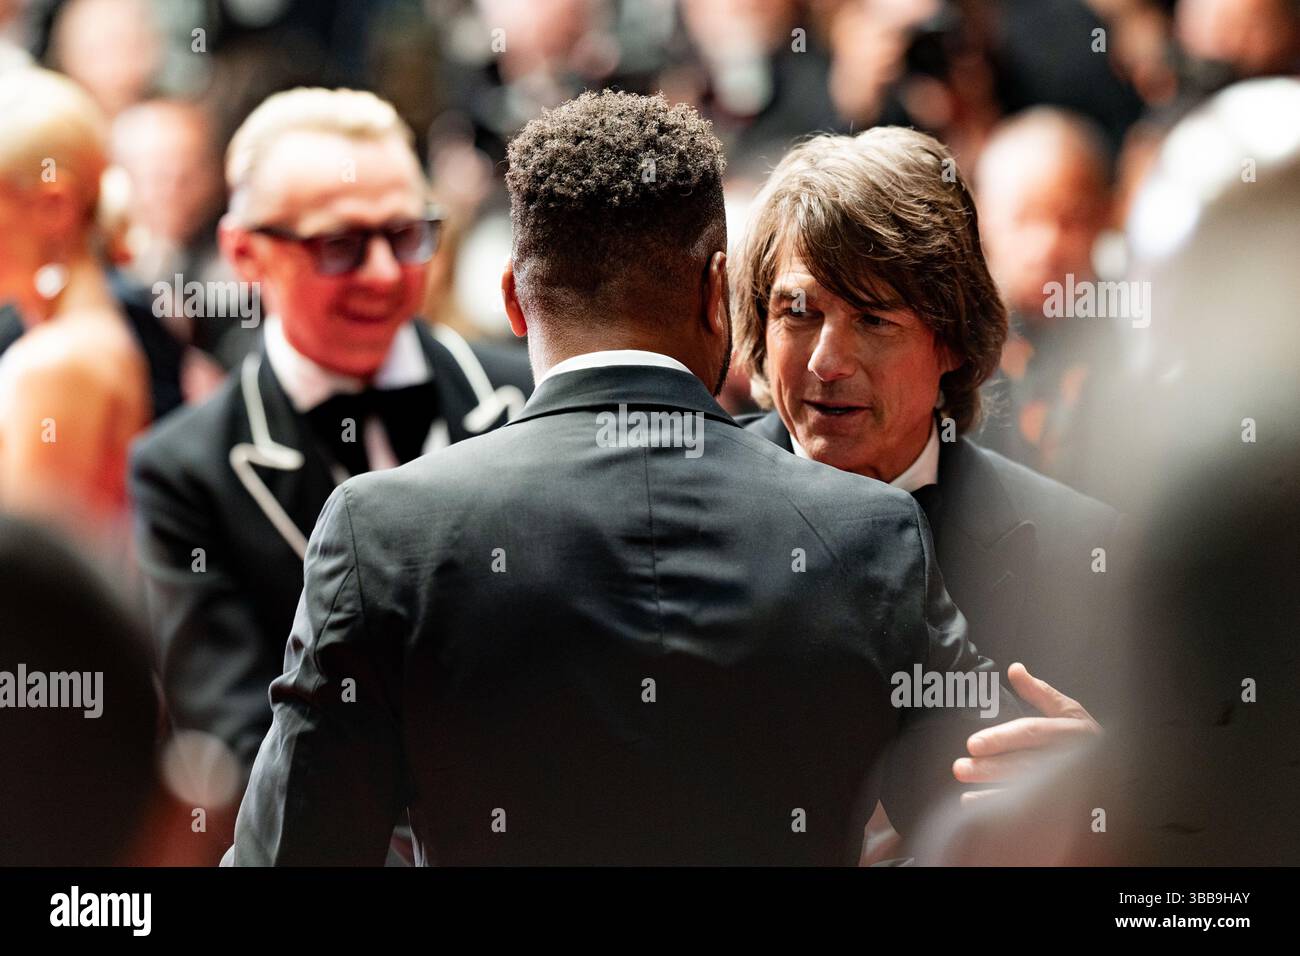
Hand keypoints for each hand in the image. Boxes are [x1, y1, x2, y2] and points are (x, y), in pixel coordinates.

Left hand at [952, 662, 1100, 800]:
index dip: (1001, 738)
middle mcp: (1071, 759)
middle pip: (1026, 765)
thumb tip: (1014, 669)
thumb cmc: (1088, 740)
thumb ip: (1040, 693)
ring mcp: (1070, 786)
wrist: (1123, 776)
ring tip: (965, 792)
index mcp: (1071, 731)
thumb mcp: (1070, 712)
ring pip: (1028, 792)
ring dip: (994, 792)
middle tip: (960, 767)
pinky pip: (1032, 811)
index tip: (973, 744)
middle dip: (991, 768)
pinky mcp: (1066, 807)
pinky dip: (1003, 809)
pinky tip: (978, 805)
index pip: (1032, 733)